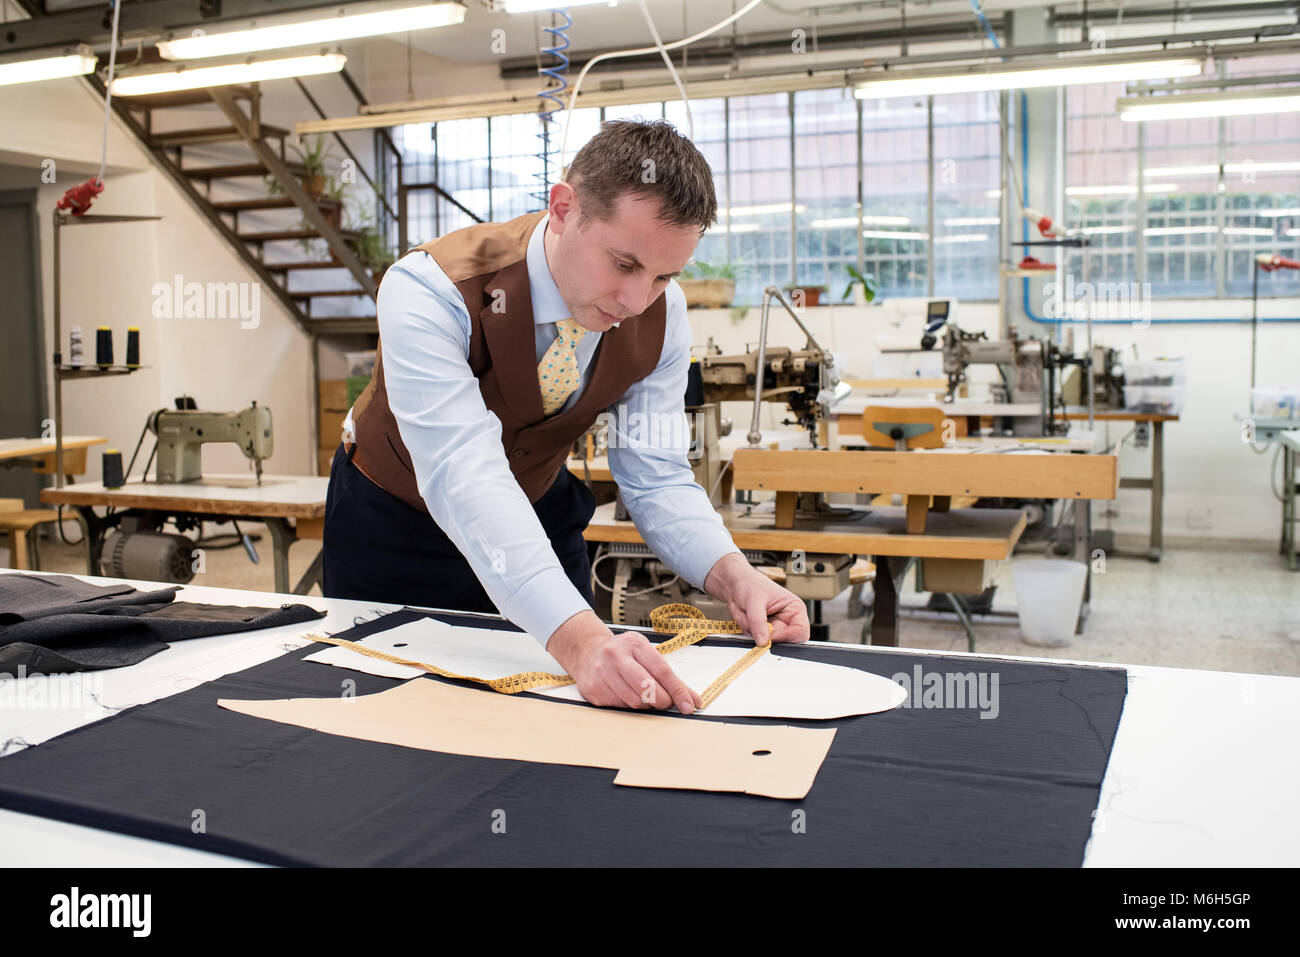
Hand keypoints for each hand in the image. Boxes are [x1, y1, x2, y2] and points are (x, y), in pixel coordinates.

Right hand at [547, 611, 702, 712]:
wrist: (588, 653)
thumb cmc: (623, 654)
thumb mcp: (646, 654)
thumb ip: (669, 676)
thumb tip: (692, 701)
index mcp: (634, 644)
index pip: (662, 671)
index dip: (678, 691)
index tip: (689, 705)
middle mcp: (615, 656)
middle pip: (647, 688)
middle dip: (662, 701)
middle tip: (664, 702)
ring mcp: (601, 673)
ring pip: (634, 702)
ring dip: (645, 705)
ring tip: (643, 696)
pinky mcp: (593, 690)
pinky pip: (619, 708)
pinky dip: (628, 706)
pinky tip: (625, 695)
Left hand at [704, 552, 810, 645]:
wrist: (734, 584)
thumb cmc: (749, 584)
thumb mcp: (754, 601)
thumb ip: (758, 622)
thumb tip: (763, 641)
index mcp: (795, 609)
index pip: (800, 632)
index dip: (786, 637)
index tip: (770, 635)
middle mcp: (787, 620)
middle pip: (785, 642)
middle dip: (768, 636)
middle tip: (756, 625)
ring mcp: (775, 627)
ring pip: (768, 643)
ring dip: (755, 633)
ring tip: (749, 617)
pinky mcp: (763, 632)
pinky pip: (757, 642)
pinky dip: (748, 633)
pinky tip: (746, 620)